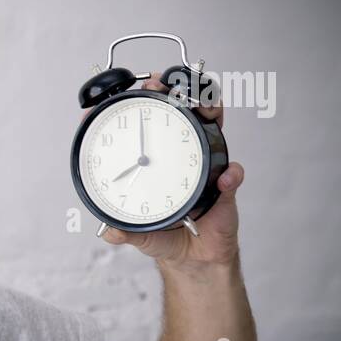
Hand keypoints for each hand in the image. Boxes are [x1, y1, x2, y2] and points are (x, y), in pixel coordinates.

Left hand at [95, 72, 242, 269]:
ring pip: (210, 127)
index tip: (112, 95)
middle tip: (157, 83)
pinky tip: (224, 180)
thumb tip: (108, 233)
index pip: (140, 125)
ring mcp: (204, 165)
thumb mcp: (135, 231)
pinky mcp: (225, 185)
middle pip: (177, 111)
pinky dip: (231, 176)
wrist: (194, 256)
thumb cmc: (163, 235)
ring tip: (202, 107)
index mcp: (153, 162)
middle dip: (169, 89)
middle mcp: (179, 155)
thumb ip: (121, 232)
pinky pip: (232, 175)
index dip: (129, 106)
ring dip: (208, 109)